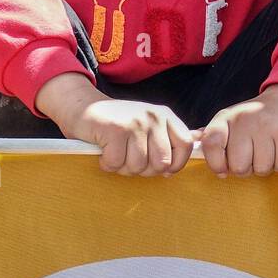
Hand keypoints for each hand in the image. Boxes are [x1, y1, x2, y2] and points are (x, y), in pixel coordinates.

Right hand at [35, 73, 195, 175]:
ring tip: (116, 154)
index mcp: (166, 116)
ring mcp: (135, 122)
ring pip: (138, 167)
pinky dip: (107, 164)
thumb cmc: (118, 124)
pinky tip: (103, 152)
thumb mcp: (148, 125)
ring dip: (123, 167)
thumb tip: (195, 146)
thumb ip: (169, 137)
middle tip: (130, 159)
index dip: (175, 164)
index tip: (162, 169)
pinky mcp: (114, 130)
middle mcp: (154, 117)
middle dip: (144, 170)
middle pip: (161, 163)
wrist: (82, 107)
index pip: (186, 146)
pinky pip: (116, 164)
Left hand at [198, 84, 277, 176]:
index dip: (216, 164)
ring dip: (265, 167)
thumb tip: (192, 140)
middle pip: (238, 166)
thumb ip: (212, 134)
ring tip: (267, 152)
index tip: (223, 168)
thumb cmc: (257, 117)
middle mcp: (243, 120)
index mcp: (225, 118)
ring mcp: (266, 126)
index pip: (210, 145)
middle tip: (252, 157)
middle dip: (246, 169)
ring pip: (261, 169)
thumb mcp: (232, 120)